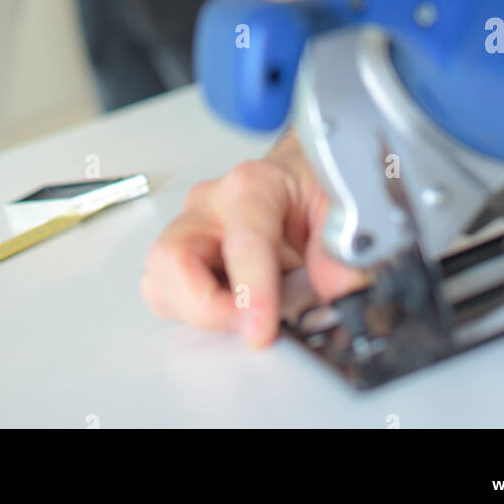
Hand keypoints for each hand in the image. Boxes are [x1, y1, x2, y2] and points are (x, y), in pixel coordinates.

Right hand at [141, 129, 370, 348]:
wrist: (299, 175)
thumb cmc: (311, 186)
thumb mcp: (342, 207)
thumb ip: (342, 249)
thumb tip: (337, 287)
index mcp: (252, 185)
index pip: (243, 239)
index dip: (252, 291)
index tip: (261, 329)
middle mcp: (211, 204)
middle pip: (173, 258)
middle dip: (204, 306)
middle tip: (246, 328)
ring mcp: (191, 229)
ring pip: (162, 281)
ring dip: (197, 312)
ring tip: (243, 316)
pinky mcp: (184, 256)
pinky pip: (168, 295)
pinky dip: (194, 313)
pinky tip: (232, 309)